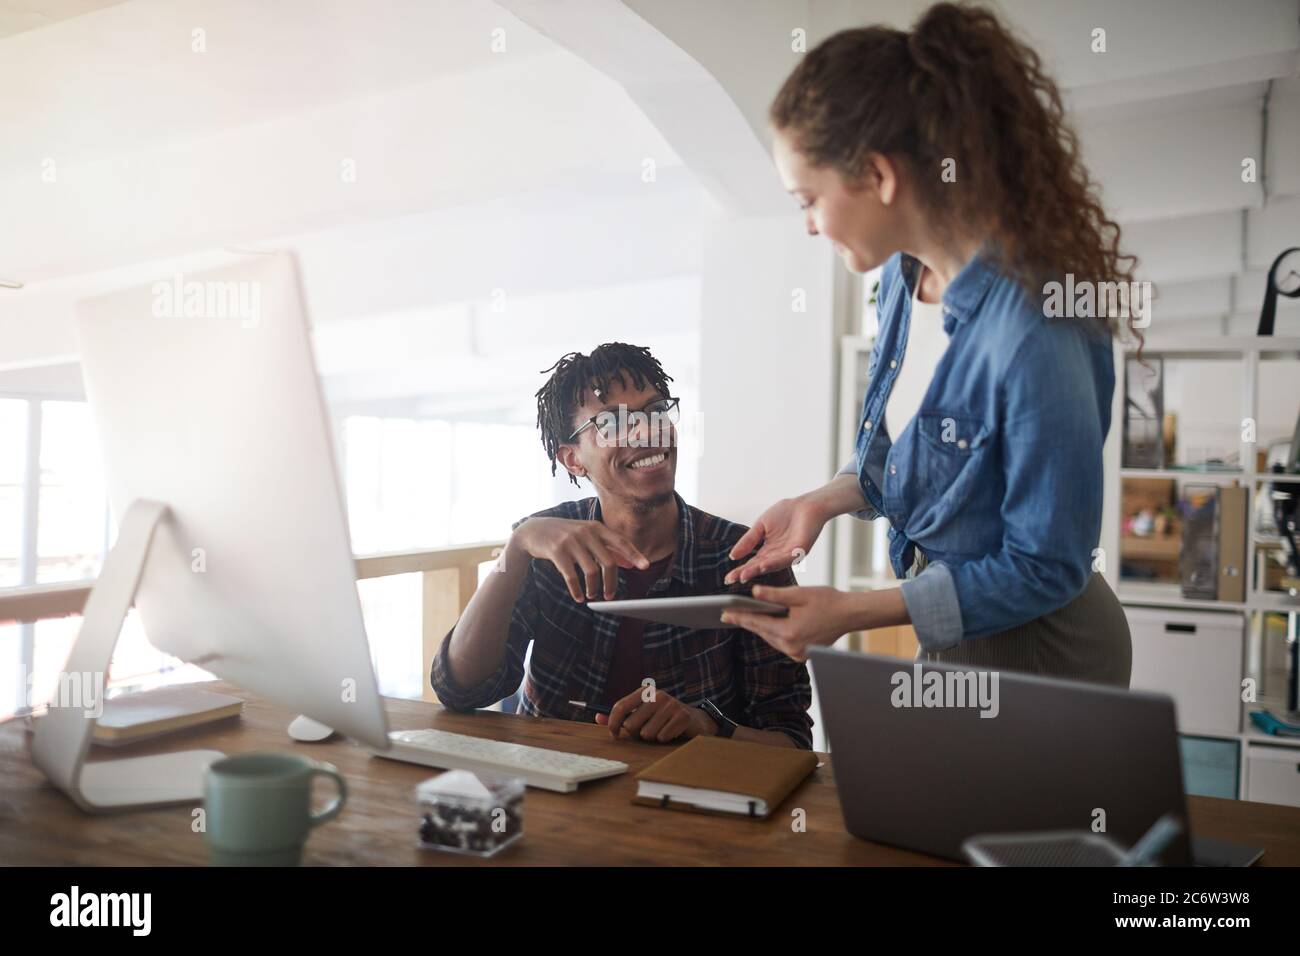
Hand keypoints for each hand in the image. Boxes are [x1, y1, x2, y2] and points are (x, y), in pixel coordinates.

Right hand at [511, 517, 649, 602]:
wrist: (533, 530)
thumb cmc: (564, 535)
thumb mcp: (585, 535)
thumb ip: (605, 546)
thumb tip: (628, 564)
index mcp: (596, 527)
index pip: (621, 542)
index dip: (634, 554)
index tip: (646, 566)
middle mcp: (586, 532)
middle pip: (608, 562)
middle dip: (611, 583)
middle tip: (610, 596)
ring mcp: (571, 541)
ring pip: (591, 572)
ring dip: (594, 588)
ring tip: (592, 596)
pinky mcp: (557, 552)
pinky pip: (572, 576)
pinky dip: (577, 590)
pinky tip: (578, 597)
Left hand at [596, 688, 716, 742]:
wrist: (695, 720)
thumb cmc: (663, 718)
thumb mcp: (642, 713)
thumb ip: (620, 715)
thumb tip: (598, 718)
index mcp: (645, 692)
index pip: (620, 706)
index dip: (613, 723)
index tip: (614, 734)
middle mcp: (657, 695)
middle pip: (631, 725)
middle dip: (637, 733)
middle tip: (648, 730)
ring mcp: (671, 705)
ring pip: (647, 734)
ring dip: (652, 737)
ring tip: (662, 730)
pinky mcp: (682, 716)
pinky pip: (662, 737)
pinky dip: (665, 739)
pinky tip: (672, 732)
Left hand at [720, 584, 865, 661]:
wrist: (850, 615)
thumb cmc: (828, 601)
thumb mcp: (799, 594)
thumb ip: (774, 595)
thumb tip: (753, 592)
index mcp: (789, 632)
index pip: (757, 623)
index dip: (739, 617)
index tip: (724, 613)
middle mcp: (792, 647)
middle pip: (762, 633)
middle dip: (746, 622)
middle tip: (728, 615)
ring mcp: (798, 654)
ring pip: (771, 639)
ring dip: (759, 628)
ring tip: (742, 619)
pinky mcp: (803, 655)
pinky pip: (781, 643)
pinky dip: (773, 633)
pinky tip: (765, 625)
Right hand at [724, 496, 827, 584]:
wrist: (807, 504)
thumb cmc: (786, 512)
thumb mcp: (760, 526)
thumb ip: (748, 540)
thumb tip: (732, 555)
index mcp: (768, 550)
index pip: (752, 563)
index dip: (740, 570)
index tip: (728, 578)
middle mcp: (778, 556)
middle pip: (759, 567)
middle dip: (745, 573)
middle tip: (732, 580)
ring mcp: (789, 555)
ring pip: (771, 565)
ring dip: (757, 570)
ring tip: (744, 574)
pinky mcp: (800, 550)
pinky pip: (786, 558)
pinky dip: (774, 562)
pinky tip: (763, 565)